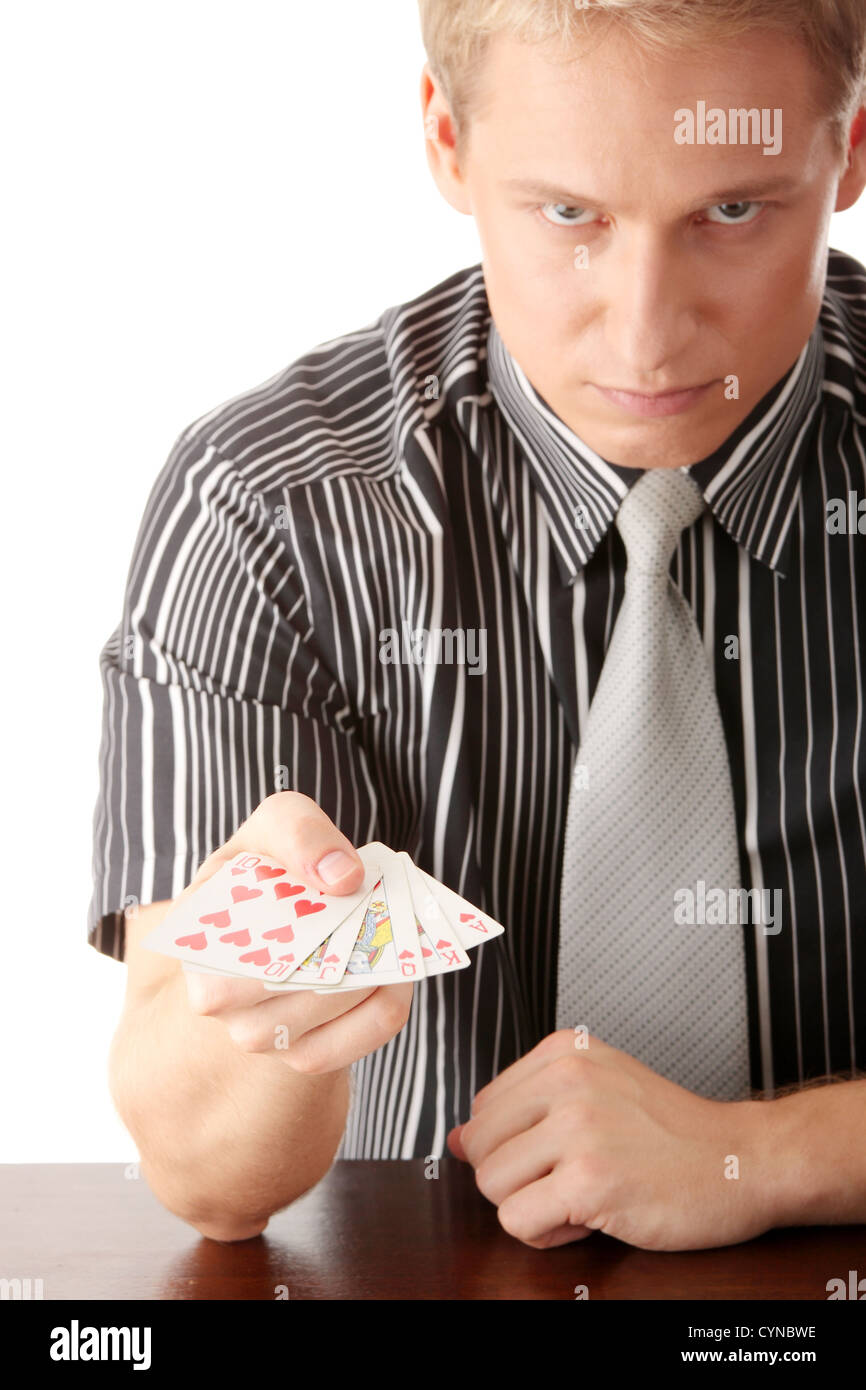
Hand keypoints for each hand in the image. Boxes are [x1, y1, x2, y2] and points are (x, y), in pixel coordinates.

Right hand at [180, 791, 412, 1071]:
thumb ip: (298, 833)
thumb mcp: (274, 826)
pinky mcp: (303, 1056)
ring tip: (391, 929)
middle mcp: (214, 998)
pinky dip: (391, 994)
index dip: (305, 905)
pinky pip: (366, 1032)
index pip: (244, 934)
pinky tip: (394, 967)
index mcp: (196, 936)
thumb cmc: (271, 870)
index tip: (348, 879)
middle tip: (386, 905)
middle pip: (298, 973)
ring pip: (336, 1003)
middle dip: (353, 934)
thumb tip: (343, 877)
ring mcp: (258, 1035)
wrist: (279, 924)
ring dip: (380, 962)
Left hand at [447, 1028, 775, 1251]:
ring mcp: (579, 1129)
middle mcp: (568, 1080)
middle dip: (516, 1177)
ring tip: (581, 1195)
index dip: (515, 1144)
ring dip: (531, 1205)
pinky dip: (547, 1232)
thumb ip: (525, 1109)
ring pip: (491, 1184)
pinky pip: (518, 1220)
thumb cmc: (675, 1131)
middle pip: (479, 1146)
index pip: (483, 1106)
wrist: (741, 1159)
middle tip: (570, 1177)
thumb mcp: (599, 1091)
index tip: (557, 1151)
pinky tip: (588, 1217)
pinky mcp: (590, 1180)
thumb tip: (455, 1139)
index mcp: (566, 1051)